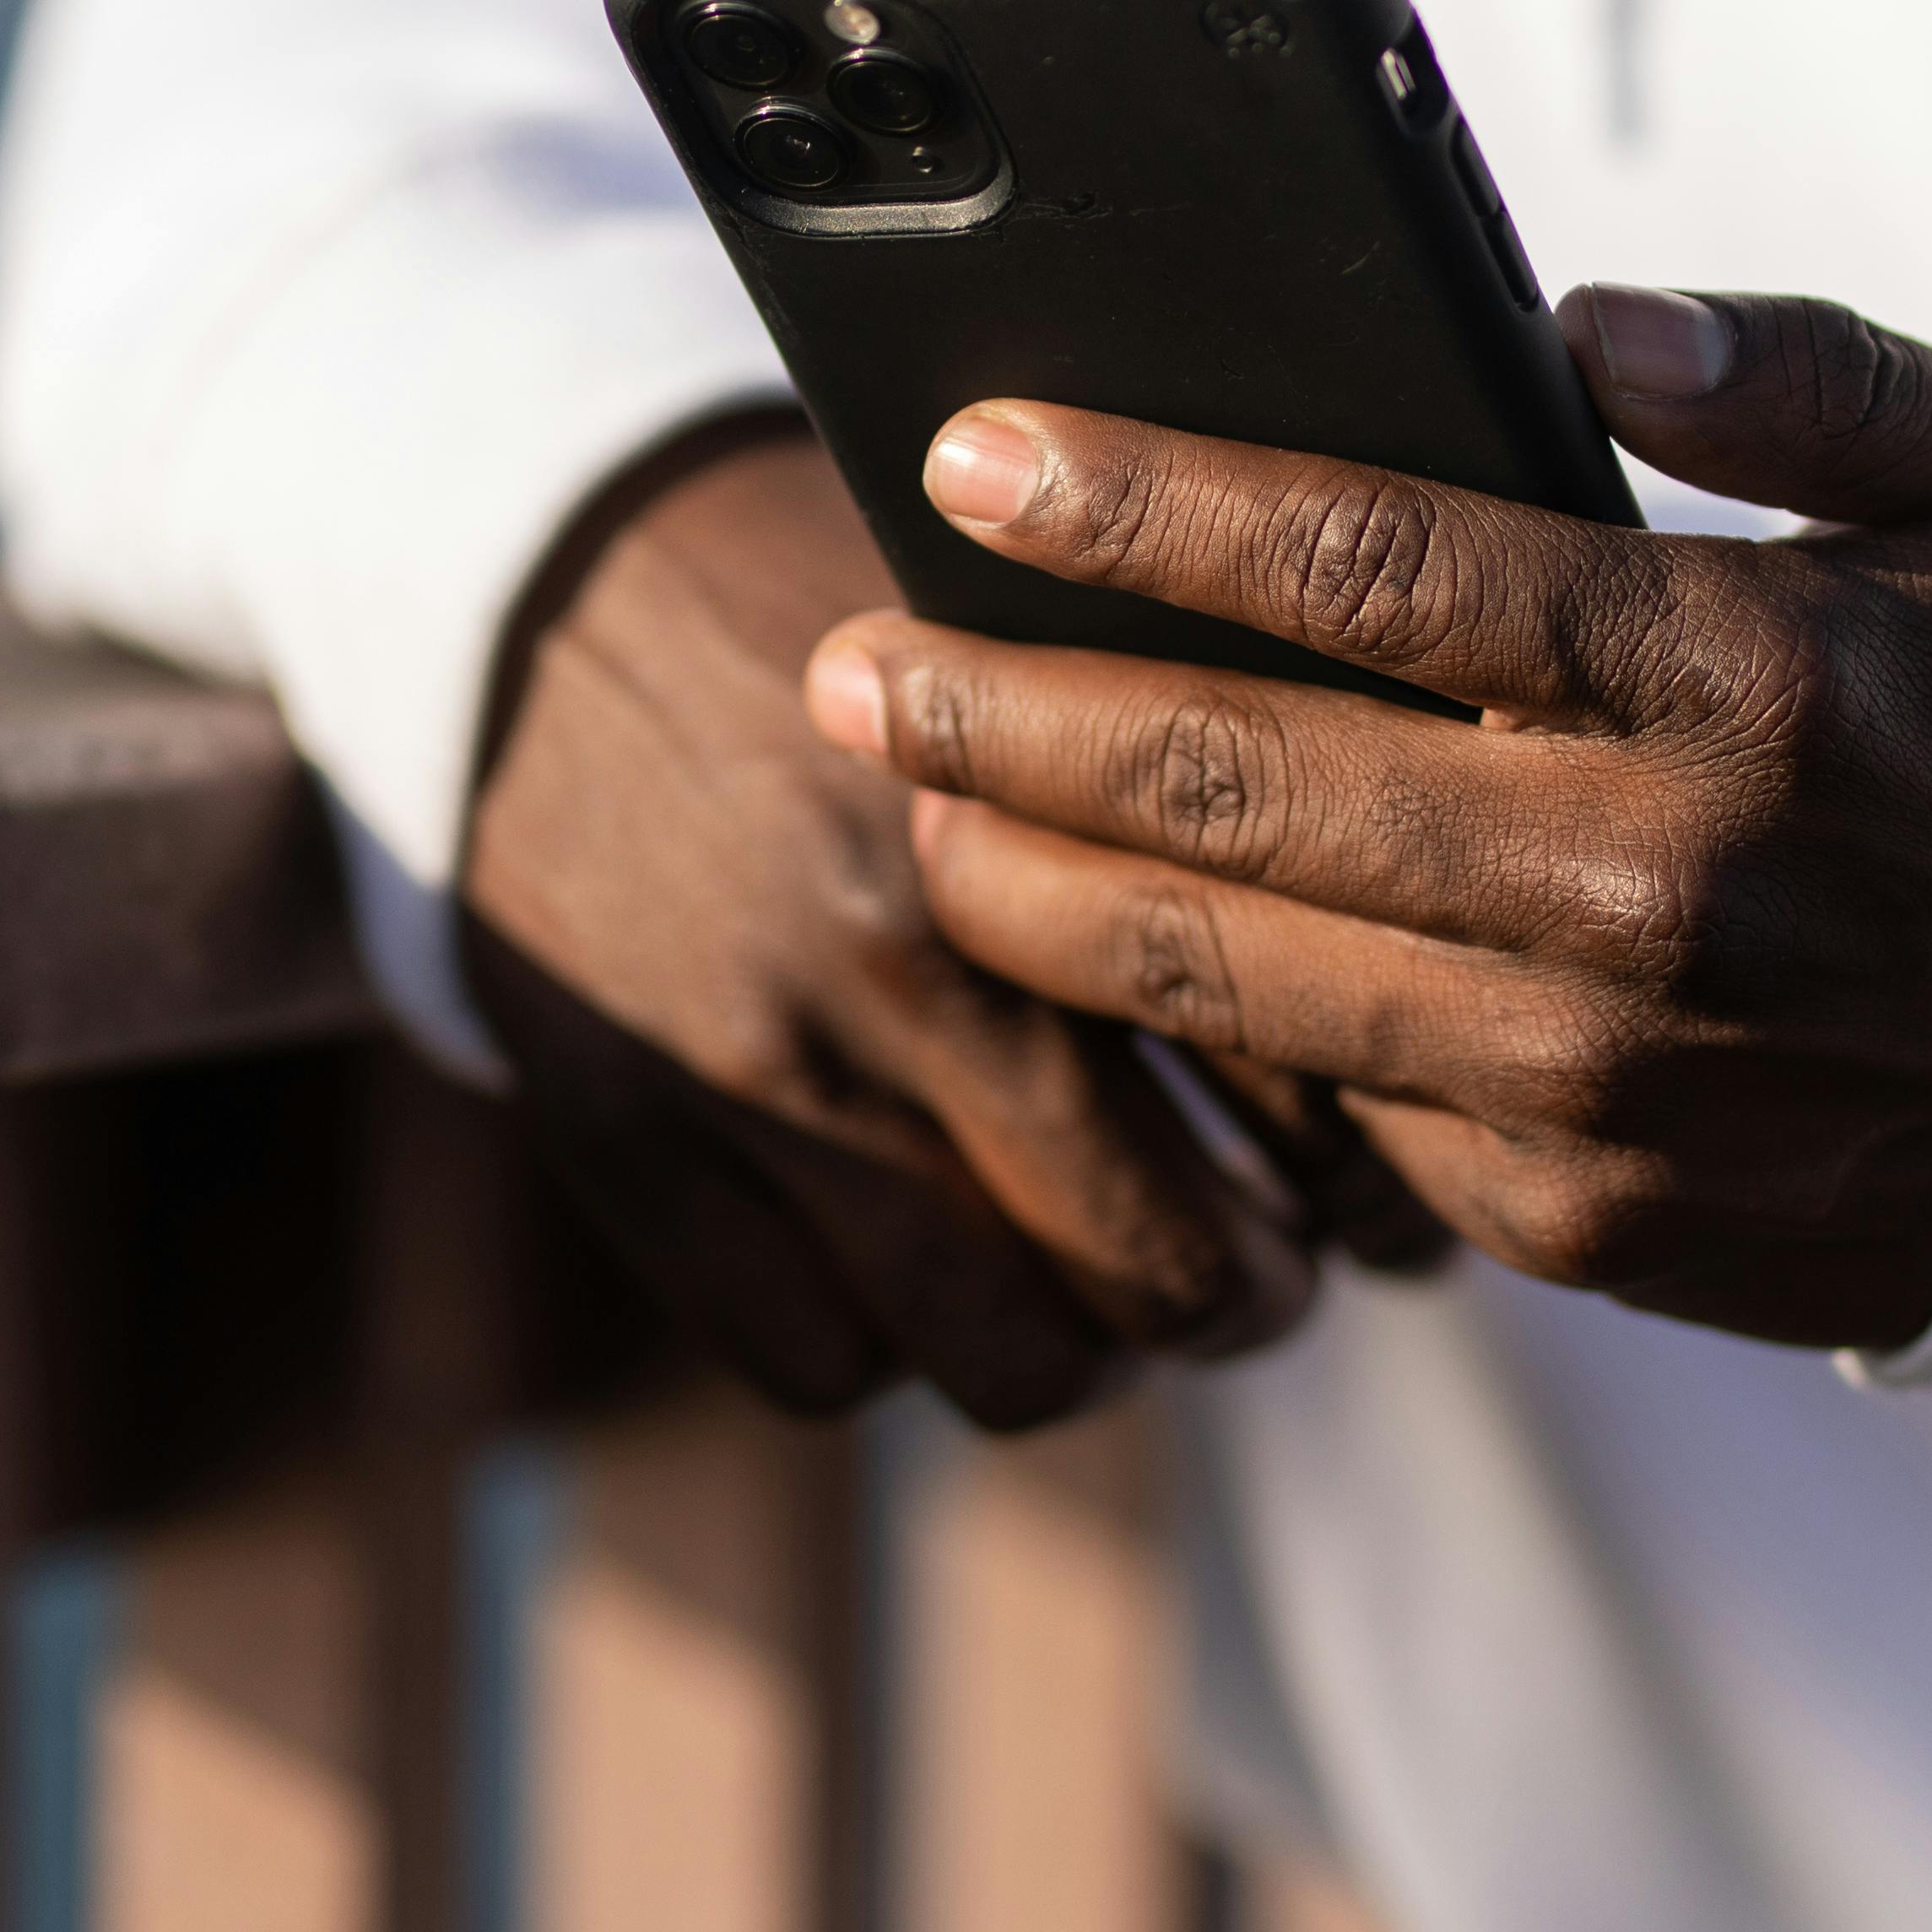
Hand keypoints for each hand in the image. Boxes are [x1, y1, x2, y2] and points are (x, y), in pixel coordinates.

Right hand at [459, 418, 1321, 1424]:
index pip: (1296, 1087)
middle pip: (1168, 1273)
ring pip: (1008, 1360)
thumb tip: (1401, 941)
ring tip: (1109, 1300)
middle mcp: (901, 966)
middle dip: (1249, 1298)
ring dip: (1089, 1357)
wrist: (530, 567)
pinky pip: (818, 1363)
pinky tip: (928, 1269)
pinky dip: (893, 1350)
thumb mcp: (1030, 641)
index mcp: (1038, 821)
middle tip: (1268, 1271)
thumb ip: (1185, 786)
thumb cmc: (835, 585)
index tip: (1384, 1191)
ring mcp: (753, 1076)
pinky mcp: (622, 1140)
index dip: (1376, 1182)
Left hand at [802, 289, 1931, 1350]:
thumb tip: (1579, 324)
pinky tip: (1100, 949)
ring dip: (1028, 888)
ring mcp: (1611, 1086)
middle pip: (1234, 790)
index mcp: (1752, 679)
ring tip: (901, 805)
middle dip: (996, 713)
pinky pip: (1334, 1114)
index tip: (970, 453)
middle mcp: (1660, 894)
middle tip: (840, 660)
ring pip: (1233, 980)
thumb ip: (1812, 375)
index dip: (1141, 506)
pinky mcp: (1588, 1223)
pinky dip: (1197, 1032)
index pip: (1371, 570)